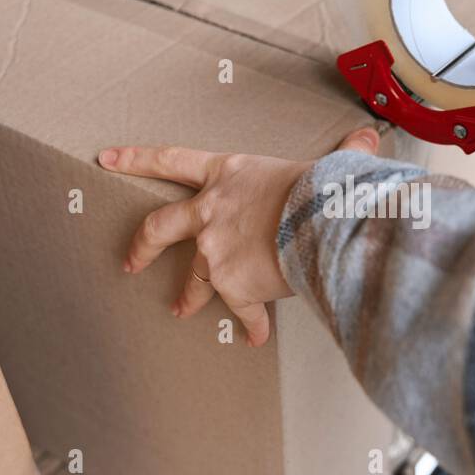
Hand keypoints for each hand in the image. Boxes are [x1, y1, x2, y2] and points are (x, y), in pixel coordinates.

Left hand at [98, 127, 381, 346]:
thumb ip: (346, 152)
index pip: (170, 160)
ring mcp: (216, 251)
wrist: (325, 222)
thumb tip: (368, 137)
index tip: (106, 159)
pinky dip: (250, 324)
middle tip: (131, 262)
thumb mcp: (332, 163)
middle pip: (159, 227)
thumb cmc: (325, 187)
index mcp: (227, 174)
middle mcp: (212, 211)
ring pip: (192, 278)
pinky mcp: (234, 285)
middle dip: (141, 246)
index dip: (136, 159)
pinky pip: (241, 310)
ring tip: (181, 309)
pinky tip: (252, 337)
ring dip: (188, 296)